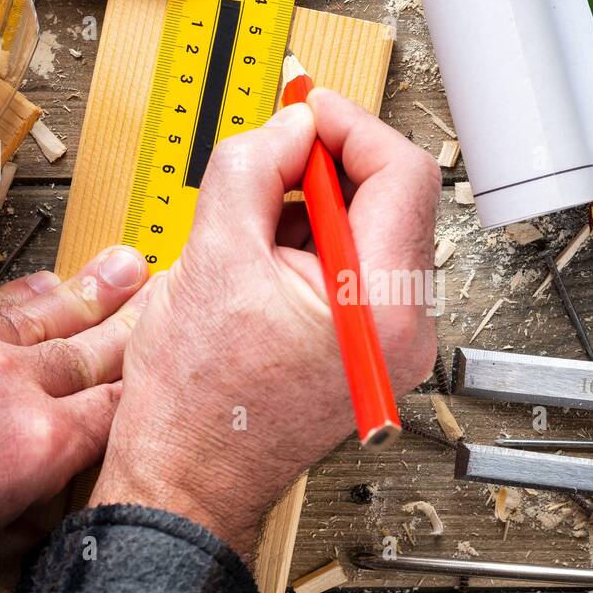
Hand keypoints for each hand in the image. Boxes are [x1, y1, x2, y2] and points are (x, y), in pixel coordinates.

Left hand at [0, 246, 152, 592]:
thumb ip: (21, 530)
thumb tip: (46, 517)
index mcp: (32, 448)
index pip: (121, 409)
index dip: (157, 393)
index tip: (178, 379)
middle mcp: (5, 384)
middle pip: (96, 345)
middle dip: (143, 322)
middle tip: (179, 293)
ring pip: (44, 311)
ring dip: (93, 290)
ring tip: (130, 265)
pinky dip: (22, 296)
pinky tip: (43, 287)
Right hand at [91, 90, 439, 557]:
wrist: (187, 480)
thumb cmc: (198, 405)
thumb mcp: (212, 256)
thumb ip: (253, 167)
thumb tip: (289, 126)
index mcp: (382, 309)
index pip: (402, 175)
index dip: (349, 128)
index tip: (306, 111)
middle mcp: (405, 331)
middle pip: (393, 201)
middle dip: (327, 170)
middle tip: (270, 160)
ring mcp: (391, 345)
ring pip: (371, 233)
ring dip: (314, 209)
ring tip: (251, 232)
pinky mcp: (369, 350)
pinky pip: (357, 271)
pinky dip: (313, 247)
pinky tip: (263, 264)